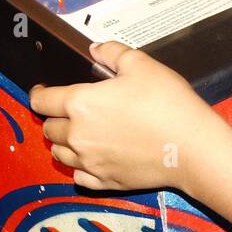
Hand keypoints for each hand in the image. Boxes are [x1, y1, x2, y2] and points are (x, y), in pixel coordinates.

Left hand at [29, 42, 229, 191]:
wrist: (193, 147)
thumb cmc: (169, 104)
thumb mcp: (142, 65)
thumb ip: (113, 53)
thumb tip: (96, 49)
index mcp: (80, 103)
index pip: (42, 100)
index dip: (39, 93)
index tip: (42, 91)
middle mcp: (78, 135)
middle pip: (49, 129)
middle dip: (55, 118)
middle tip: (69, 112)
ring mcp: (90, 162)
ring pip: (60, 154)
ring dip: (64, 143)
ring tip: (80, 135)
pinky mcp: (105, 182)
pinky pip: (79, 177)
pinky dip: (80, 167)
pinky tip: (93, 158)